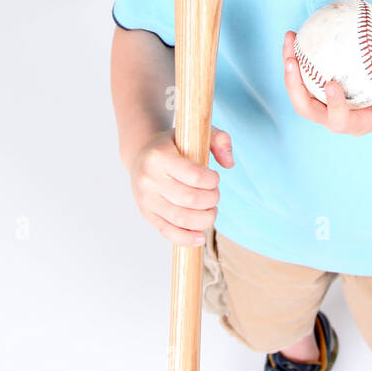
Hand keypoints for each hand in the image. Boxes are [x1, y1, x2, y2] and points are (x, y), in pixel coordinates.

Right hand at [128, 126, 230, 245]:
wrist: (141, 154)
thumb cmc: (174, 145)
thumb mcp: (196, 132)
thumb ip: (219, 140)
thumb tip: (230, 164)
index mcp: (159, 156)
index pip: (194, 176)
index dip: (212, 181)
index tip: (215, 179)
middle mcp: (149, 178)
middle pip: (190, 200)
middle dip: (211, 200)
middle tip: (215, 195)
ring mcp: (146, 198)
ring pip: (181, 219)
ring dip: (204, 219)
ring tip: (211, 212)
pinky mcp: (146, 213)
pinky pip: (166, 231)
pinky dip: (186, 238)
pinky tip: (200, 237)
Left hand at [282, 30, 371, 135]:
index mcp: (355, 124)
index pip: (340, 119)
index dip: (333, 105)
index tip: (332, 83)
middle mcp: (333, 119)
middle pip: (305, 109)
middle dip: (294, 86)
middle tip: (292, 60)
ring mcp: (321, 109)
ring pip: (297, 93)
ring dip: (289, 68)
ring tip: (290, 39)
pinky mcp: (315, 98)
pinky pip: (301, 80)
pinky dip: (296, 60)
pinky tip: (297, 35)